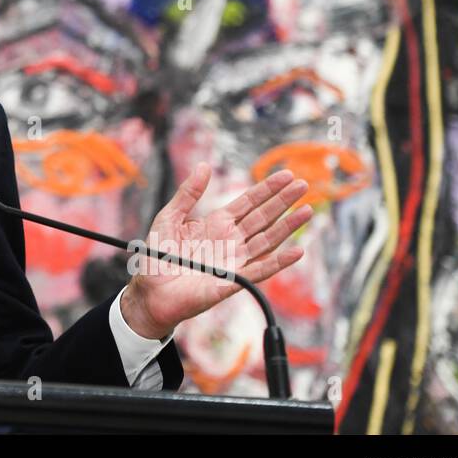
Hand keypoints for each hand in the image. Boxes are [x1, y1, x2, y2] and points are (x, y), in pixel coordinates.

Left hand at [120, 163, 312, 339]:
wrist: (150, 291)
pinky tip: (297, 251)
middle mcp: (230, 241)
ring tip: (307, 211)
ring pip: (267, 241)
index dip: (266, 189)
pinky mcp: (232, 281)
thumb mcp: (169, 218)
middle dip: (283, 202)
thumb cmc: (158, 256)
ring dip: (288, 227)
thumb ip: (187, 194)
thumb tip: (203, 166)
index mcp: (217, 224)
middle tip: (303, 185)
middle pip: (263, 218)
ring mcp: (234, 260)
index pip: (248, 203)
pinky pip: (260, 271)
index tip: (286, 175)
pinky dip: (279, 262)